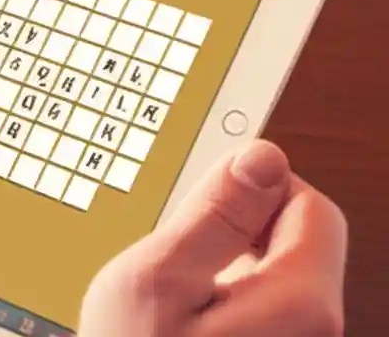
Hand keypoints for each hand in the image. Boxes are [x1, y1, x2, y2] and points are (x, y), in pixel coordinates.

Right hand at [79, 140, 346, 336]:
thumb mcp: (156, 279)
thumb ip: (213, 213)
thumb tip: (260, 156)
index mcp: (301, 304)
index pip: (310, 206)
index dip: (254, 189)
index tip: (202, 207)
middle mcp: (317, 336)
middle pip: (300, 247)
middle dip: (238, 237)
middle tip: (175, 261)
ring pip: (278, 286)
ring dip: (227, 276)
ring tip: (171, 302)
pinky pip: (263, 320)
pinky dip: (225, 312)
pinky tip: (179, 329)